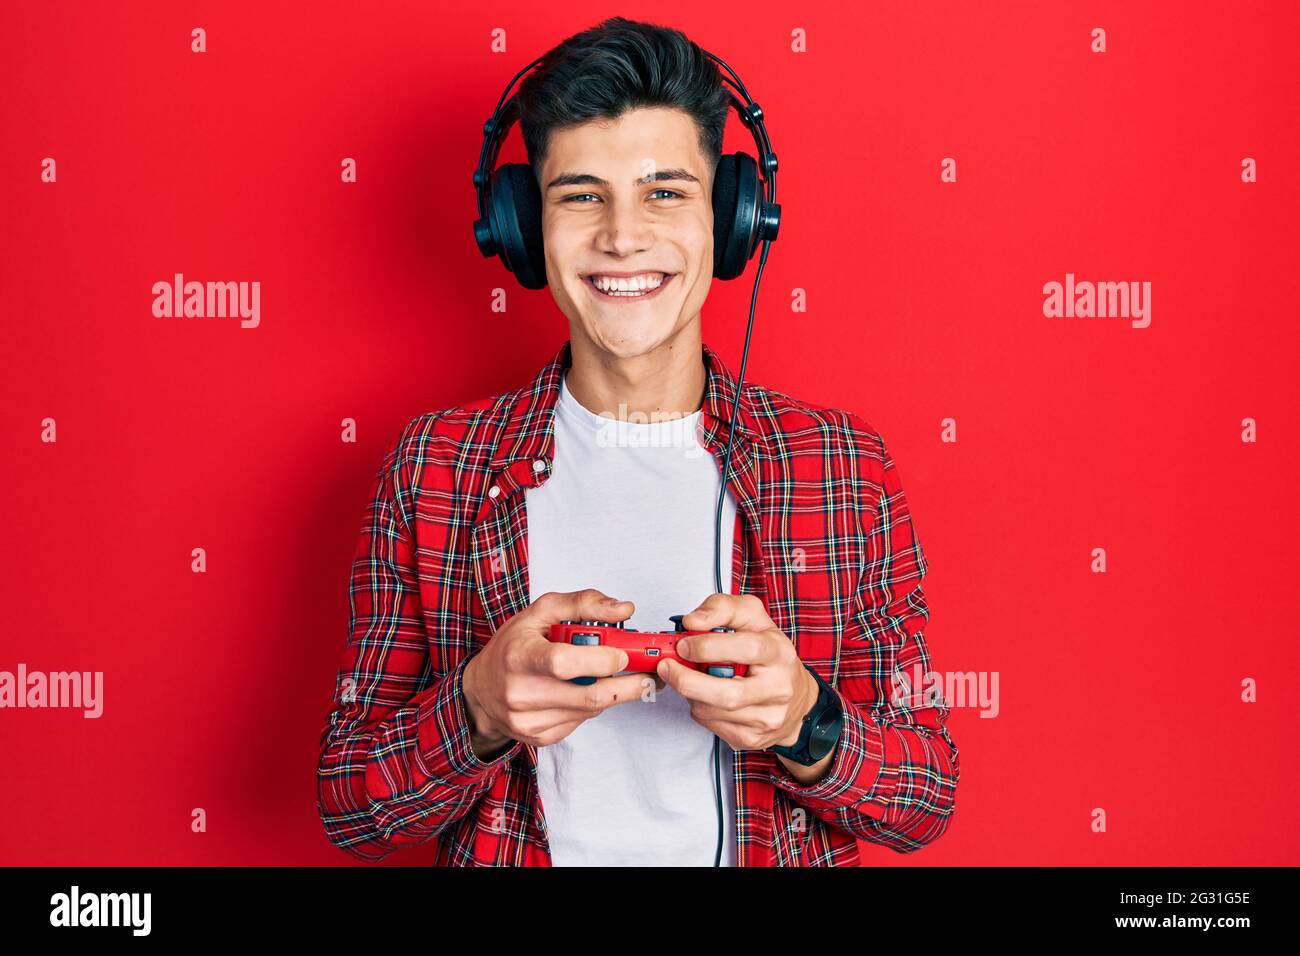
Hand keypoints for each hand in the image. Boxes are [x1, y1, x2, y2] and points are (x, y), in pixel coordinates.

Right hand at [462, 589, 655, 759]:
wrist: (481, 690)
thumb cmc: (512, 647)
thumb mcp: (540, 612)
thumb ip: (583, 604)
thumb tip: (624, 610)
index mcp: (519, 655)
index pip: (563, 662)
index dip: (600, 660)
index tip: (624, 654)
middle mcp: (521, 692)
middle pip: (588, 696)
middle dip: (628, 685)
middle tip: (650, 675)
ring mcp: (529, 720)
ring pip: (590, 710)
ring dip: (612, 693)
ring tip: (618, 676)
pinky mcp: (539, 737)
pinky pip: (581, 722)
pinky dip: (592, 706)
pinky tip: (584, 690)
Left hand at [655, 593, 818, 753]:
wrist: (796, 698)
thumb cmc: (769, 653)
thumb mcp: (751, 617)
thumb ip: (721, 608)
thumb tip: (692, 621)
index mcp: (778, 653)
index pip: (746, 649)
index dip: (709, 647)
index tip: (684, 644)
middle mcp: (778, 688)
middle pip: (727, 694)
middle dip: (688, 680)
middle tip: (667, 667)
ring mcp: (767, 717)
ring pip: (713, 711)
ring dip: (690, 694)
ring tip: (691, 679)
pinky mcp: (754, 738)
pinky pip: (712, 725)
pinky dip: (699, 709)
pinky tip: (705, 696)